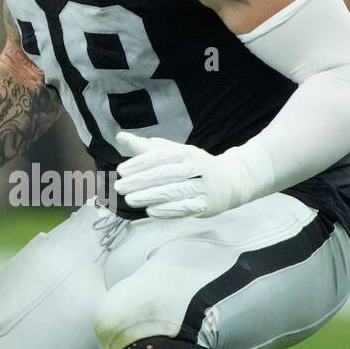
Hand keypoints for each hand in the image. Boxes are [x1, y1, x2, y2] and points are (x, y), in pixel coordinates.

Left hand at [113, 131, 236, 218]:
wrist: (229, 181)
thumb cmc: (194, 165)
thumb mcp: (173, 152)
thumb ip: (146, 147)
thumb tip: (120, 137)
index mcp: (185, 152)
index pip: (160, 156)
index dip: (139, 163)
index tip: (121, 170)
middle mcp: (194, 168)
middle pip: (164, 174)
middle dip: (140, 181)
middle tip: (120, 187)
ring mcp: (201, 188)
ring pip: (173, 192)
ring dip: (150, 196)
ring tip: (130, 200)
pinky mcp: (205, 205)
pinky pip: (184, 208)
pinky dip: (167, 211)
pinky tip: (150, 211)